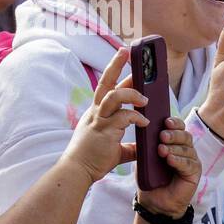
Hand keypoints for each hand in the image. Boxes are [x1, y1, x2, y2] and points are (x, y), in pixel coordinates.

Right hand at [60, 48, 148, 183]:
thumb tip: (142, 148)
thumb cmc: (92, 160)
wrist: (77, 171)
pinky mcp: (105, 131)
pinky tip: (145, 122)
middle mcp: (96, 112)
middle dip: (116, 65)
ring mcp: (99, 120)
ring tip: (145, 99)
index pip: (107, 87)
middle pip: (105, 82)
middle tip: (126, 51)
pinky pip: (123, 117)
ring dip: (132, 94)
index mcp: (96, 113)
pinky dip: (136, 117)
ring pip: (114, 96)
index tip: (127, 61)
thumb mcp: (114, 150)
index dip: (117, 73)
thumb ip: (128, 146)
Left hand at [136, 118, 200, 217]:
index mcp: (175, 142)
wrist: (154, 201)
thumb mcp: (146, 158)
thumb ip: (147, 145)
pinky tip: (170, 160)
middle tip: (162, 136)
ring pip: (187, 149)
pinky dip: (179, 160)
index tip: (165, 121)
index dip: (174, 123)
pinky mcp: (195, 173)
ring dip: (174, 148)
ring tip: (161, 150)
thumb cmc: (150, 178)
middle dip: (173, 134)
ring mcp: (192, 160)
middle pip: (185, 136)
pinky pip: (189, 164)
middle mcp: (186, 149)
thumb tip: (144, 131)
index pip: (179, 127)